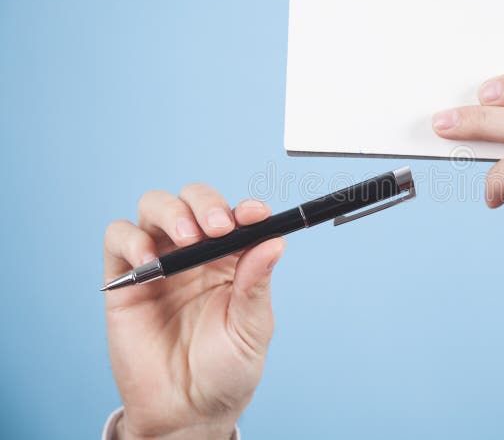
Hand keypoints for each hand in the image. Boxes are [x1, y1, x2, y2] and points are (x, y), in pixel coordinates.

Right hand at [103, 185, 285, 438]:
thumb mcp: (250, 329)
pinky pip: (118, 238)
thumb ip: (256, 284)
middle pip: (193, 201)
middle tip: (218, 227)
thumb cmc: (225, 371)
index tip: (255, 214)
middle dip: (205, 204)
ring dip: (171, 212)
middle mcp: (195, 253)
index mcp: (232, 259)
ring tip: (187, 239)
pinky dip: (131, 239)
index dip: (246, 209)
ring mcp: (160, 261)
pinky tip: (150, 260)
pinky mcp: (126, 279)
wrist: (187, 412)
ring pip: (155, 207)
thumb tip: (276, 241)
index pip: (237, 218)